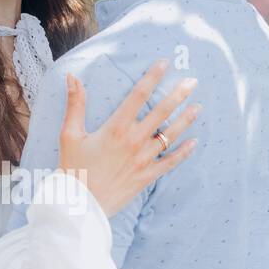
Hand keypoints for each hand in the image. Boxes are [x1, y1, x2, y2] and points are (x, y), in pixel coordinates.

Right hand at [57, 59, 200, 217]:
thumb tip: (72, 76)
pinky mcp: (147, 176)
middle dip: (179, 94)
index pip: (138, 95)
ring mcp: (143, 159)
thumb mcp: (70, 134)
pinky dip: (184, 152)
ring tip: (198, 107)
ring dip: (186, 120)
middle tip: (192, 81)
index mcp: (116, 127)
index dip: (153, 77)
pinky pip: (170, 162)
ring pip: (170, 135)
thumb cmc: (73, 168)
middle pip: (162, 112)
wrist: (79, 204)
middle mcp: (134, 141)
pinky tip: (194, 142)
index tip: (164, 63)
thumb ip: (75, 104)